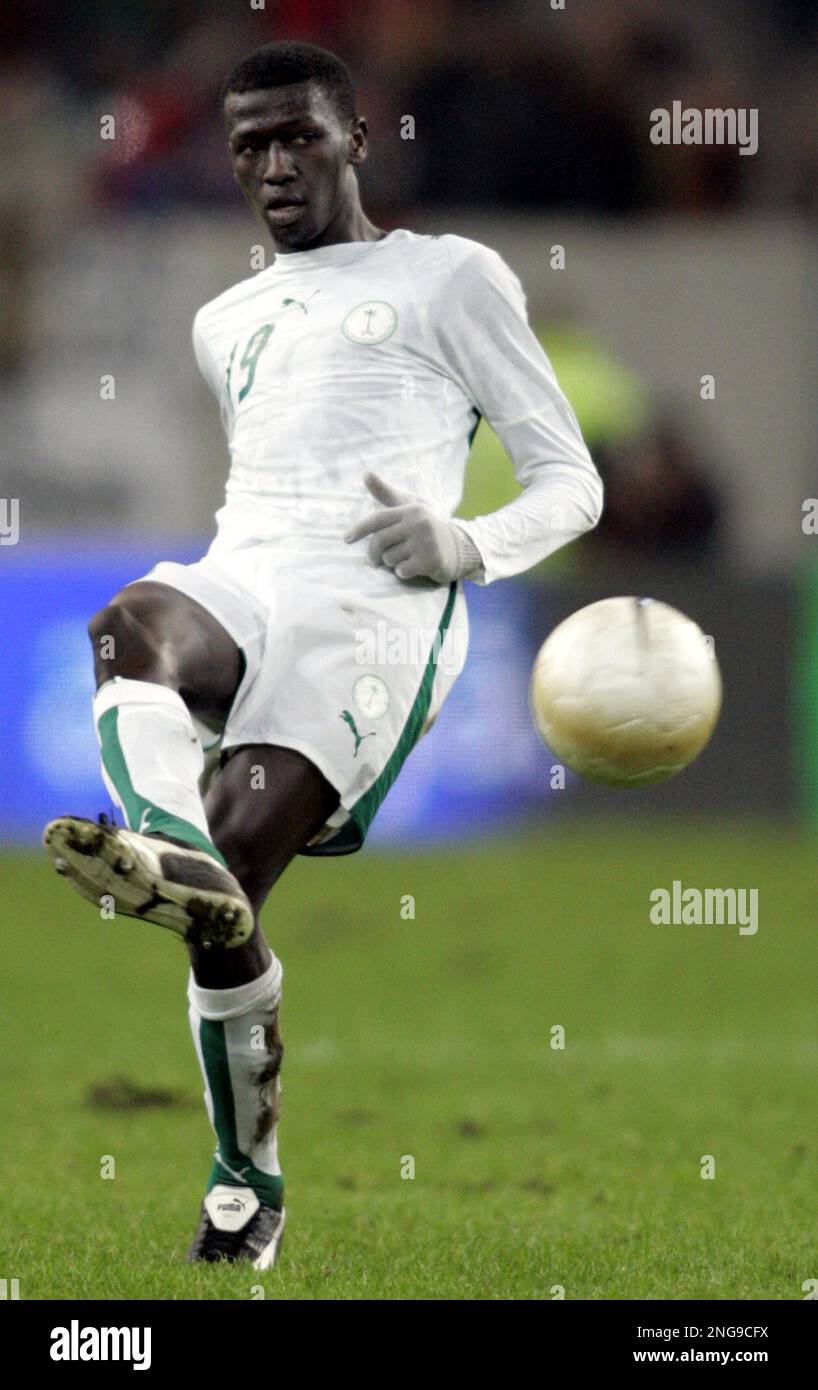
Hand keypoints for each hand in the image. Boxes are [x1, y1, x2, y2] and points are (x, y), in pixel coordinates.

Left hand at [344, 472, 471, 581]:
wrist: (457, 548)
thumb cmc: (423, 528)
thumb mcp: (406, 509)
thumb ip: (385, 494)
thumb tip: (365, 473)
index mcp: (410, 510)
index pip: (378, 519)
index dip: (360, 529)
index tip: (346, 539)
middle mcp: (418, 523)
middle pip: (380, 541)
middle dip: (373, 553)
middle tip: (375, 559)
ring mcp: (426, 543)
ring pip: (390, 558)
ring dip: (391, 562)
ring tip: (404, 558)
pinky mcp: (430, 561)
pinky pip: (401, 571)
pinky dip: (402, 572)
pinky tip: (413, 567)